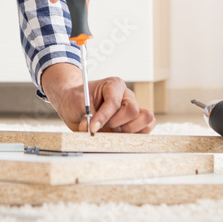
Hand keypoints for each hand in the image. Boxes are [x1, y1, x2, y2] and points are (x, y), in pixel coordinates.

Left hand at [41, 64, 155, 133]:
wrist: (76, 106)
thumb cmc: (77, 100)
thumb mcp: (75, 102)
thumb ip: (84, 115)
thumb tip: (91, 130)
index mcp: (114, 85)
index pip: (114, 102)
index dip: (103, 117)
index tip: (91, 128)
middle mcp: (127, 96)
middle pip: (132, 111)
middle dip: (115, 123)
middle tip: (100, 127)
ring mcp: (134, 109)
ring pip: (145, 119)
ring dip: (128, 130)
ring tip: (111, 131)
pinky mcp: (136, 122)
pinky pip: (147, 128)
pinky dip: (136, 135)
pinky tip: (119, 136)